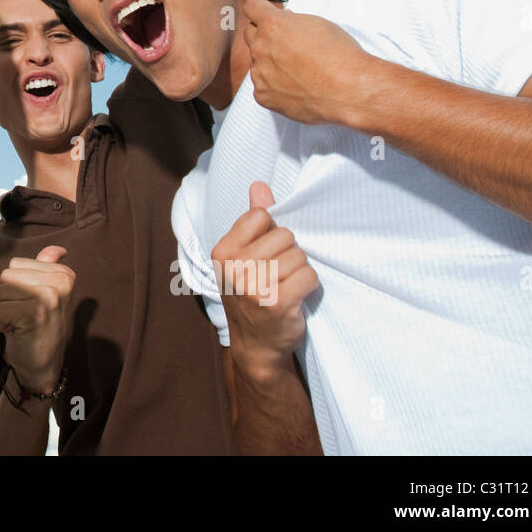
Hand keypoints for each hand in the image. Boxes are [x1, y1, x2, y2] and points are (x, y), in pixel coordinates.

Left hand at [0, 246, 75, 395]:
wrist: (42, 366)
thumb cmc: (39, 327)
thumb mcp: (47, 295)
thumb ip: (48, 268)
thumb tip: (57, 249)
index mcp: (64, 274)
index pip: (15, 264)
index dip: (16, 286)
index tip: (32, 304)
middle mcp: (60, 282)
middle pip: (6, 276)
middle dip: (7, 297)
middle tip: (25, 315)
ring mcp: (49, 297)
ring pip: (0, 291)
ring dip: (3, 310)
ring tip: (21, 322)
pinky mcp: (35, 313)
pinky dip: (2, 324)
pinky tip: (18, 332)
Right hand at [210, 183, 317, 379]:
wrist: (256, 345)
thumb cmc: (251, 295)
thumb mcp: (244, 257)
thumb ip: (252, 221)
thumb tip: (259, 186)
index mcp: (223, 252)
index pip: (261, 216)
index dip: (272, 232)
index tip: (265, 253)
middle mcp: (233, 267)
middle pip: (284, 235)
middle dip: (289, 253)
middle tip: (277, 275)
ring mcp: (253, 286)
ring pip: (299, 255)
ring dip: (299, 270)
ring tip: (285, 286)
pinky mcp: (276, 302)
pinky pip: (309, 275)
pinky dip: (308, 285)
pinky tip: (296, 297)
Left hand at [243, 0, 373, 126]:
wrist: (350, 90)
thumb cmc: (340, 55)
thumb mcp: (317, 23)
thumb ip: (292, 21)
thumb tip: (284, 21)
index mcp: (273, 25)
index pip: (252, 7)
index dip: (261, 9)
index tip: (266, 14)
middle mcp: (260, 47)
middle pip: (250, 34)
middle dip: (264, 35)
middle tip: (286, 43)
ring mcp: (259, 73)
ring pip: (257, 62)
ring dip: (270, 62)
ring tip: (297, 70)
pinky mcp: (263, 95)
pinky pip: (262, 85)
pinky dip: (274, 85)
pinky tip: (295, 87)